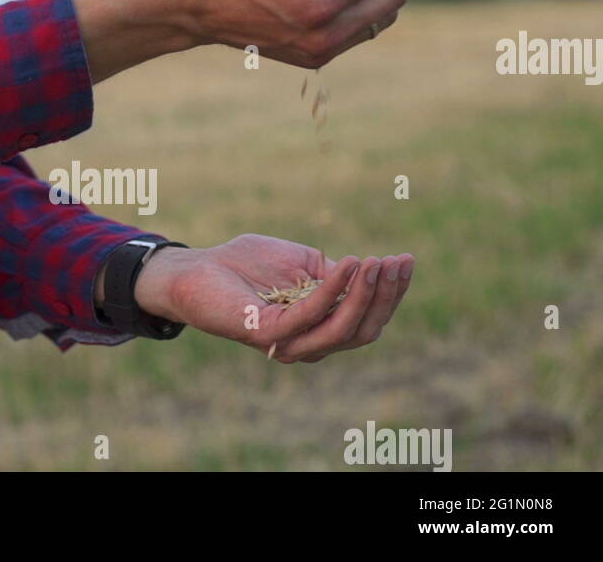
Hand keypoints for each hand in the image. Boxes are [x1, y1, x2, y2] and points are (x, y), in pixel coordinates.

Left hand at [133, 234, 413, 362]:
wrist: (195, 268)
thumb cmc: (246, 264)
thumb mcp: (302, 264)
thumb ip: (334, 275)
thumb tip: (372, 274)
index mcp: (319, 328)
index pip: (368, 319)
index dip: (391, 292)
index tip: (406, 259)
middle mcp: (307, 343)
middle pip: (364, 329)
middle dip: (386, 295)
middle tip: (397, 260)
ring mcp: (288, 342)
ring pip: (343, 329)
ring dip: (366, 294)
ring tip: (376, 261)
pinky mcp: (267, 333)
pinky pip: (310, 315)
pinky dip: (334, 289)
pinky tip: (350, 263)